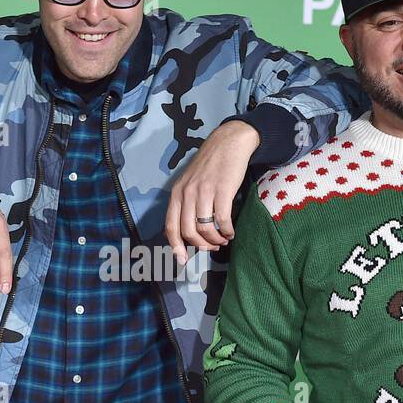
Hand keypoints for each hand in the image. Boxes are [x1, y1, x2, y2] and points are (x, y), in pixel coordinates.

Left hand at [165, 119, 258, 264]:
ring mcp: (204, 192)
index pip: (171, 226)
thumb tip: (189, 231)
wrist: (228, 142)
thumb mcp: (190, 182)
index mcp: (177, 193)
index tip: (183, 260)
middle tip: (211, 248)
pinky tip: (231, 232)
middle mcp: (187, 193)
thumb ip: (186, 203)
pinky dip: (227, 231)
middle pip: (188, 231)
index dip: (176, 246)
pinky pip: (222, 220)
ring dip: (215, 240)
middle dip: (201, 245)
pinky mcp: (222, 190)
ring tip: (223, 240)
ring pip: (205, 228)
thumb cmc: (210, 165)